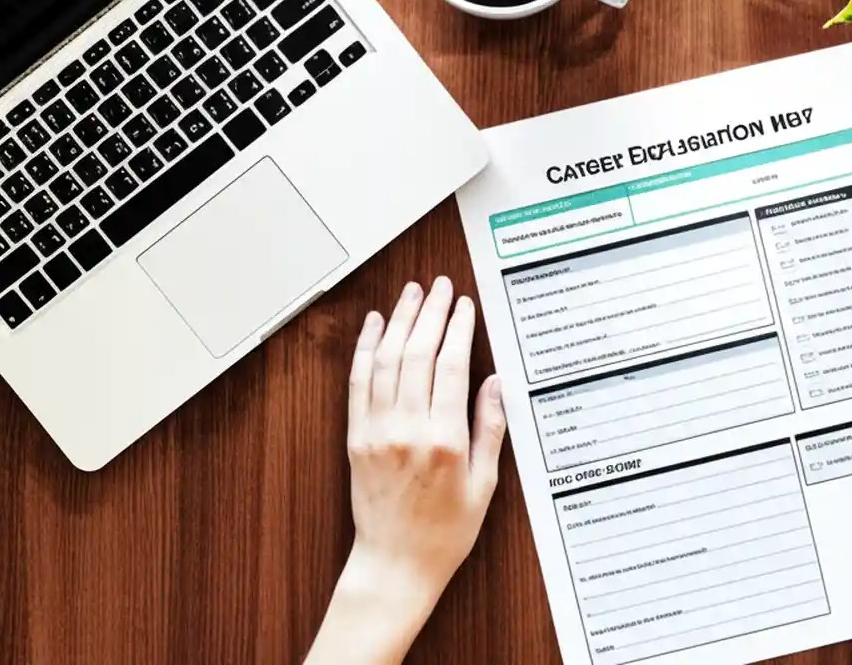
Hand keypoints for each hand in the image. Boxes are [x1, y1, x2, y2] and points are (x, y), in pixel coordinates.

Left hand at [346, 277, 505, 595]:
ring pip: (386, 360)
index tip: (464, 305)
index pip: (450, 366)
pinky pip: (359, 383)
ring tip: (411, 294)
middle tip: (439, 286)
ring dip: (398, 321)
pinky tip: (374, 326)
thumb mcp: (484, 485)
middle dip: (430, 313)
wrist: (395, 565)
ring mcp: (377, 431)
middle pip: (417, 353)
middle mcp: (408, 430)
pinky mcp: (356, 438)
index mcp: (446, 441)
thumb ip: (490, 429)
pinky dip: (365, 350)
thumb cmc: (445, 532)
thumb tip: (496, 383)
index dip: (457, 329)